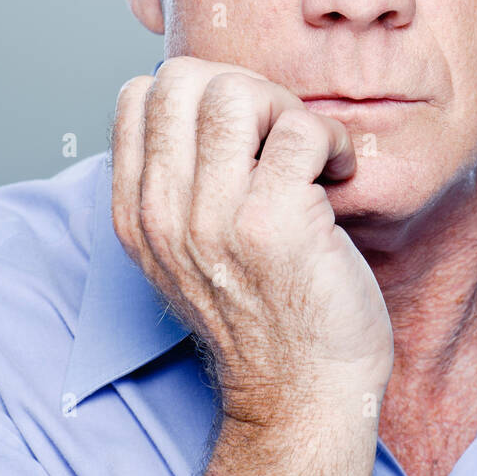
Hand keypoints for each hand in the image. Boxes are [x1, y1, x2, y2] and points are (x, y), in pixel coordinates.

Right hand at [110, 56, 393, 424]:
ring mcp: (215, 219)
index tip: (242, 129)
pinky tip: (339, 172)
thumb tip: (208, 94)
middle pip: (182, 80)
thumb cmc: (264, 315)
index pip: (139, 95)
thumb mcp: (188, 251)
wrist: (302, 395)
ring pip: (236, 93)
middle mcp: (164, 215)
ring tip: (308, 150)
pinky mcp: (275, 222)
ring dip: (286, 108)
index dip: (200, 91)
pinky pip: (302, 129)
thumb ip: (179, 181)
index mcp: (137, 214)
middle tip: (280, 132)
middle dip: (244, 88)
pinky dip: (333, 139)